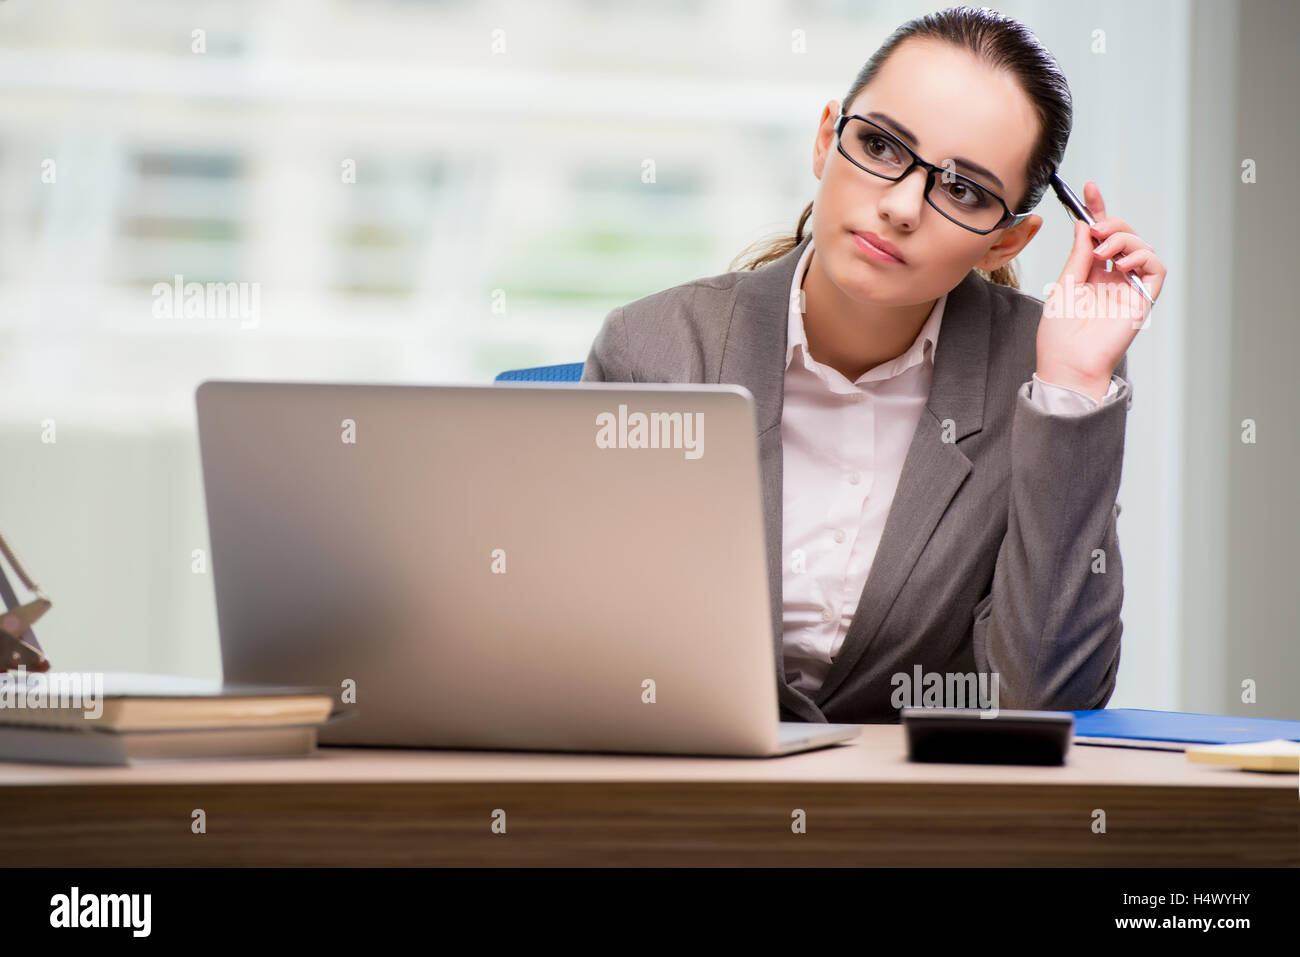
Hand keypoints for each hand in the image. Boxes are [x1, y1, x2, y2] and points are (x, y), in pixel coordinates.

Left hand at [1037, 181, 1166, 401]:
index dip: (1097, 209)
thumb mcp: (1063, 285)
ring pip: (1141, 246)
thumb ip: (1078, 255)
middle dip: (1111, 224)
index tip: (1088, 187)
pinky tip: (1123, 263)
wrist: (1067, 364)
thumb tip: (1084, 225)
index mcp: (1090, 273)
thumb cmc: (1058, 335)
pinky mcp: (1142, 300)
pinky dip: (1143, 257)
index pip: (1098, 235)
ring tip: (1104, 251)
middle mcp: (1111, 278)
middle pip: (1122, 236)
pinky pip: (1156, 269)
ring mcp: (1128, 288)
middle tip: (1096, 231)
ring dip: (1124, 239)